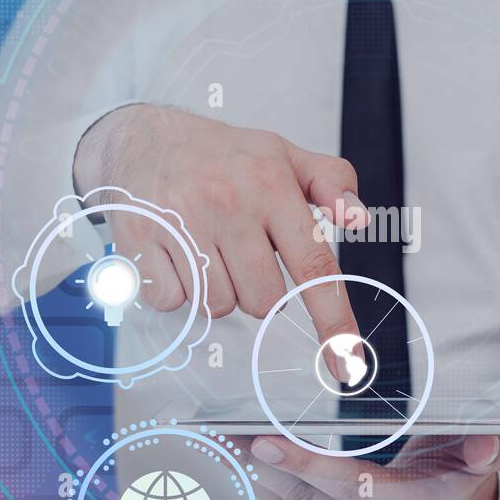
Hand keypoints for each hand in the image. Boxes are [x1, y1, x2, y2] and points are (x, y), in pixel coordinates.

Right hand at [74, 104, 368, 373]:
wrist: (145, 136)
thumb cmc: (224, 157)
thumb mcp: (285, 155)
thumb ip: (332, 183)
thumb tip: (359, 219)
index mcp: (271, 185)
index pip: (313, 267)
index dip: (334, 321)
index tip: (348, 363)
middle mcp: (228, 203)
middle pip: (263, 301)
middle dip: (259, 291)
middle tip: (243, 255)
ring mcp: (181, 221)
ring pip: (218, 306)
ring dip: (218, 290)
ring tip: (208, 249)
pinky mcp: (140, 237)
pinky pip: (174, 302)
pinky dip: (178, 290)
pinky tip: (175, 254)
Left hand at [243, 433, 499, 499]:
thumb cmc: (462, 470)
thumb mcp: (486, 455)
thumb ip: (489, 450)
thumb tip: (489, 446)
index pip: (353, 488)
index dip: (308, 467)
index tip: (266, 443)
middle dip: (266, 466)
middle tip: (227, 432)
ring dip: (257, 473)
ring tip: (224, 437)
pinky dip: (266, 481)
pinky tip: (242, 455)